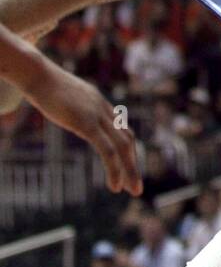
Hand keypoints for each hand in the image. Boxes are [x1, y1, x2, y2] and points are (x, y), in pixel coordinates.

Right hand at [23, 58, 141, 196]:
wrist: (39, 75)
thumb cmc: (46, 87)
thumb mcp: (67, 98)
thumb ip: (75, 107)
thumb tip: (72, 114)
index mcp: (100, 104)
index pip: (122, 130)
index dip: (127, 151)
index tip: (128, 168)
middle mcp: (104, 109)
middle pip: (127, 140)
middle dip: (133, 165)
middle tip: (136, 188)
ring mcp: (97, 115)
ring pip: (123, 146)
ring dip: (129, 170)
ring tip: (130, 190)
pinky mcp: (87, 123)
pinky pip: (107, 149)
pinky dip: (115, 168)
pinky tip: (115, 185)